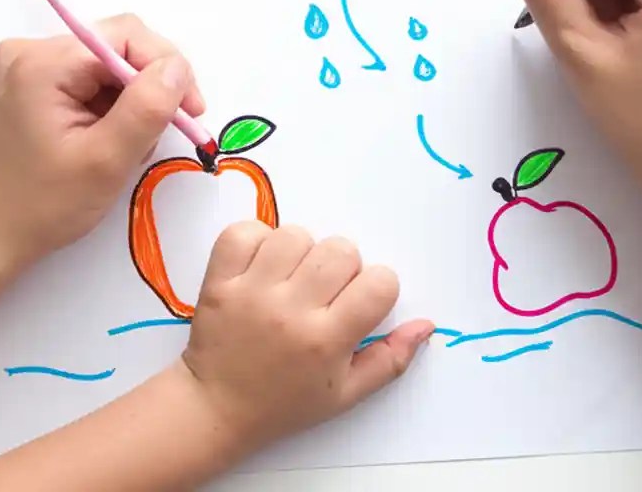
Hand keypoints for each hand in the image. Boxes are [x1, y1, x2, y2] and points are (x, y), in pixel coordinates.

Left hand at [0, 14, 205, 267]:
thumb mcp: (106, 161)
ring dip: (130, 102)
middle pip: (116, 47)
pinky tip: (105, 142)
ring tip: (127, 148)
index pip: (127, 36)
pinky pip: (84, 80)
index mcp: (43, 62)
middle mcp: (28, 50)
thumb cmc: (42, 206)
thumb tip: (178, 69)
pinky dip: (107, 107)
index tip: (193, 114)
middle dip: (150, 87)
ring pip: (104, 66)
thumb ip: (148, 108)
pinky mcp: (25, 86)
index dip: (169, 68)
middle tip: (168, 132)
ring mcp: (23, 67)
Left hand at [181, 222, 433, 450]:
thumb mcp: (346, 395)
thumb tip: (425, 324)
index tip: (359, 304)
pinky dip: (256, 240)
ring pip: (296, 234)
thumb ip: (391, 360)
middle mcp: (291, 312)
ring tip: (291, 278)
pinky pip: (243, 231)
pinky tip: (261, 265)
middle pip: (341, 249)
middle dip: (343, 266)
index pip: (379, 283)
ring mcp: (251, 293)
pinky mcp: (219, 281)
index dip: (378, 288)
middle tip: (325, 292)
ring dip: (301, 251)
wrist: (216, 409)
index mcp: (327, 341)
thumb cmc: (286, 403)